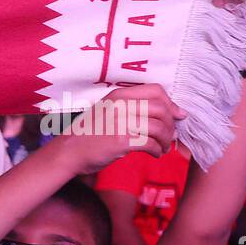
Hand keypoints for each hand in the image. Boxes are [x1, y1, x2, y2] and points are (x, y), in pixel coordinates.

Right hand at [60, 84, 182, 173]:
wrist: (68, 151)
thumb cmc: (90, 134)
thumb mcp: (108, 111)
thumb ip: (132, 108)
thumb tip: (167, 112)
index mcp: (119, 95)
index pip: (156, 90)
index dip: (171, 103)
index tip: (177, 115)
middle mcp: (120, 105)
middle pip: (161, 109)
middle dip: (171, 124)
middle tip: (170, 136)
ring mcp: (120, 123)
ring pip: (159, 127)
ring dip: (167, 140)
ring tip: (164, 147)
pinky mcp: (121, 141)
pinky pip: (150, 143)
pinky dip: (158, 150)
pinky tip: (155, 154)